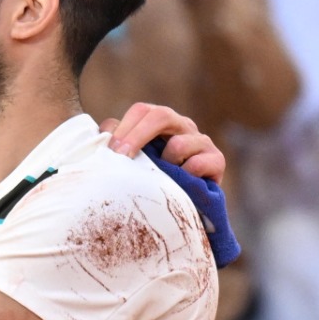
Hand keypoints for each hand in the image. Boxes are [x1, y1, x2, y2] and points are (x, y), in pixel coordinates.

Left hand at [103, 102, 225, 182]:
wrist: (188, 208)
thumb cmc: (156, 181)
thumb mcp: (136, 161)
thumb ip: (120, 144)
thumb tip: (101, 134)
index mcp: (161, 122)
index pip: (141, 110)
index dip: (124, 128)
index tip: (111, 152)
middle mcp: (182, 126)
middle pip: (161, 115)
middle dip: (137, 136)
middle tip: (123, 157)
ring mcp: (201, 141)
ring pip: (178, 144)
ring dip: (164, 165)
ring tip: (161, 180)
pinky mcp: (217, 160)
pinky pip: (197, 164)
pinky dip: (185, 176)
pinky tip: (181, 188)